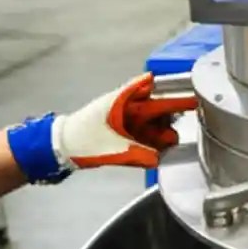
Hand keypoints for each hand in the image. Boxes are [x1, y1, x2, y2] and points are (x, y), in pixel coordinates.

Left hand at [7, 73, 197, 182]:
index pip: (148, 89)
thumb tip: (158, 159)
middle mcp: (124, 107)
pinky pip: (142, 133)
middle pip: (155, 106)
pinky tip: (157, 149)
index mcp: (120, 102)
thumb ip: (138, 155)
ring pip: (150, 121)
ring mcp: (122, 119)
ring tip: (169, 141)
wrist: (59, 147)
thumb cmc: (79, 140)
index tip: (188, 90)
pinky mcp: (120, 131)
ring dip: (161, 131)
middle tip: (186, 117)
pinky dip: (151, 140)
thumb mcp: (112, 150)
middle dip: (170, 113)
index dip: (169, 89)